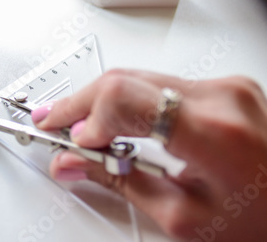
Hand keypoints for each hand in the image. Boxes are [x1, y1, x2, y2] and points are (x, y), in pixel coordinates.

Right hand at [32, 70, 266, 240]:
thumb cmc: (262, 221)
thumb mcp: (185, 217)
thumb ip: (119, 183)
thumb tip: (71, 163)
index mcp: (214, 134)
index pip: (124, 97)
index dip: (84, 115)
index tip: (66, 137)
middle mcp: (222, 97)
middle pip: (125, 81)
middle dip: (81, 106)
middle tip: (52, 124)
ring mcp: (227, 86)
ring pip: (139, 77)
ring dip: (102, 101)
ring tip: (77, 126)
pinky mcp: (227, 84)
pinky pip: (161, 82)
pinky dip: (130, 100)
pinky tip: (113, 119)